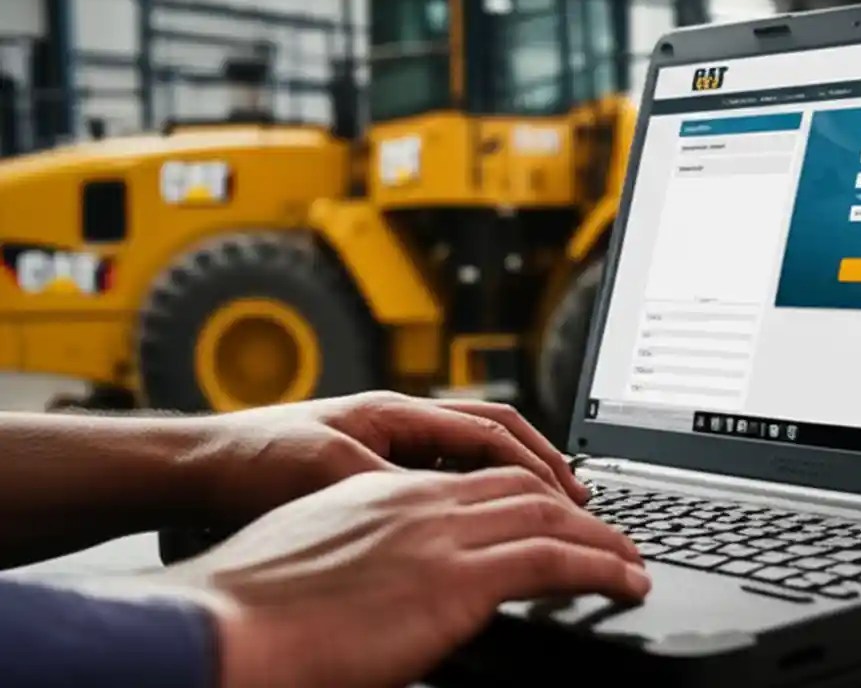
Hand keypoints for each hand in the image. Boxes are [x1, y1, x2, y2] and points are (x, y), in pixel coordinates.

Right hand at [165, 468, 649, 687]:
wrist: (223, 629)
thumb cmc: (246, 613)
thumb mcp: (309, 560)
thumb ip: (357, 558)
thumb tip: (370, 585)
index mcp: (382, 492)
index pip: (475, 478)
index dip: (523, 495)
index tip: (551, 515)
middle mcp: (419, 500)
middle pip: (523, 490)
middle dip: (574, 512)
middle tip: (607, 536)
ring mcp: (440, 534)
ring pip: (551, 518)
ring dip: (601, 539)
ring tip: (630, 560)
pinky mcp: (458, 578)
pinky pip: (557, 561)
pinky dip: (602, 567)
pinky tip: (626, 581)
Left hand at [187, 392, 589, 530]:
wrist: (200, 470)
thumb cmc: (255, 462)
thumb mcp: (333, 474)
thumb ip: (396, 486)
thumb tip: (454, 508)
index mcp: (395, 413)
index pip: (489, 430)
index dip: (535, 460)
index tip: (570, 494)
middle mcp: (398, 424)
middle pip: (491, 437)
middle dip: (540, 466)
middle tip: (578, 502)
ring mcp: (386, 447)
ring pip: (468, 460)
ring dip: (509, 483)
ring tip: (545, 514)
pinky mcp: (370, 476)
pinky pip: (440, 482)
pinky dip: (472, 499)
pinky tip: (483, 528)